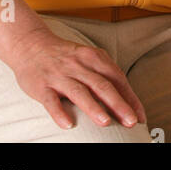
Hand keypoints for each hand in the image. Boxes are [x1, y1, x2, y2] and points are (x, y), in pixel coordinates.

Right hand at [10, 29, 145, 130]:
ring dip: (94, 107)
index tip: (140, 116)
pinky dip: (59, 113)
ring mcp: (60, 76)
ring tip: (105, 123)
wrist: (30, 44)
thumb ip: (104, 76)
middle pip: (102, 85)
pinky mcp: (42, 86)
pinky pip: (51, 101)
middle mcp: (79, 65)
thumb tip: (126, 99)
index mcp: (94, 58)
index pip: (117, 79)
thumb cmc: (65, 57)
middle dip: (118, 104)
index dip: (130, 98)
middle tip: (131, 122)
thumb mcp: (88, 59)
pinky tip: (68, 124)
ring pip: (79, 92)